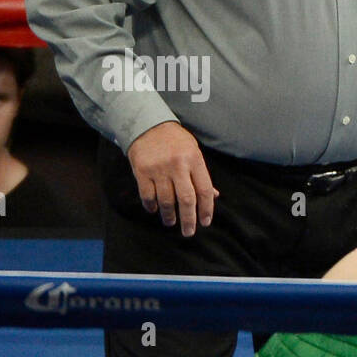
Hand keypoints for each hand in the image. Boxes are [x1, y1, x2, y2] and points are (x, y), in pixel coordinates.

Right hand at [127, 122, 217, 236]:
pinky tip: (155, 210)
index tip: (205, 222)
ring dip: (169, 215)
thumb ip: (202, 175)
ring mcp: (159, 169)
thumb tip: (213, 196)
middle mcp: (178, 165)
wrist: (148, 124)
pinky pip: (147, 195)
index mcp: (194, 160)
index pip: (204, 190)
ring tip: (171, 222)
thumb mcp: (194, 152)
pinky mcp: (142, 171)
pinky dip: (152, 206)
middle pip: (186, 199)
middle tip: (189, 232)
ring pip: (166, 200)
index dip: (206, 209)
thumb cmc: (176, 141)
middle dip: (189, 219)